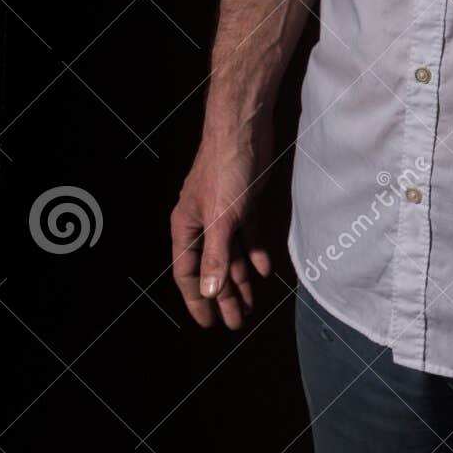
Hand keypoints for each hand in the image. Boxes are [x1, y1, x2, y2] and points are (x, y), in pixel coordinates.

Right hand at [170, 121, 274, 329]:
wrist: (245, 129)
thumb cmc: (225, 168)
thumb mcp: (221, 217)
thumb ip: (216, 256)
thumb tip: (210, 293)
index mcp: (187, 226)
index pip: (188, 272)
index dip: (197, 299)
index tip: (208, 323)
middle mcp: (203, 222)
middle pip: (212, 267)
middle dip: (223, 295)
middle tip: (236, 322)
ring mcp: (224, 213)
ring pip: (231, 254)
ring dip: (241, 278)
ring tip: (251, 304)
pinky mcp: (245, 202)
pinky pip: (248, 236)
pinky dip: (255, 253)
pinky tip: (265, 270)